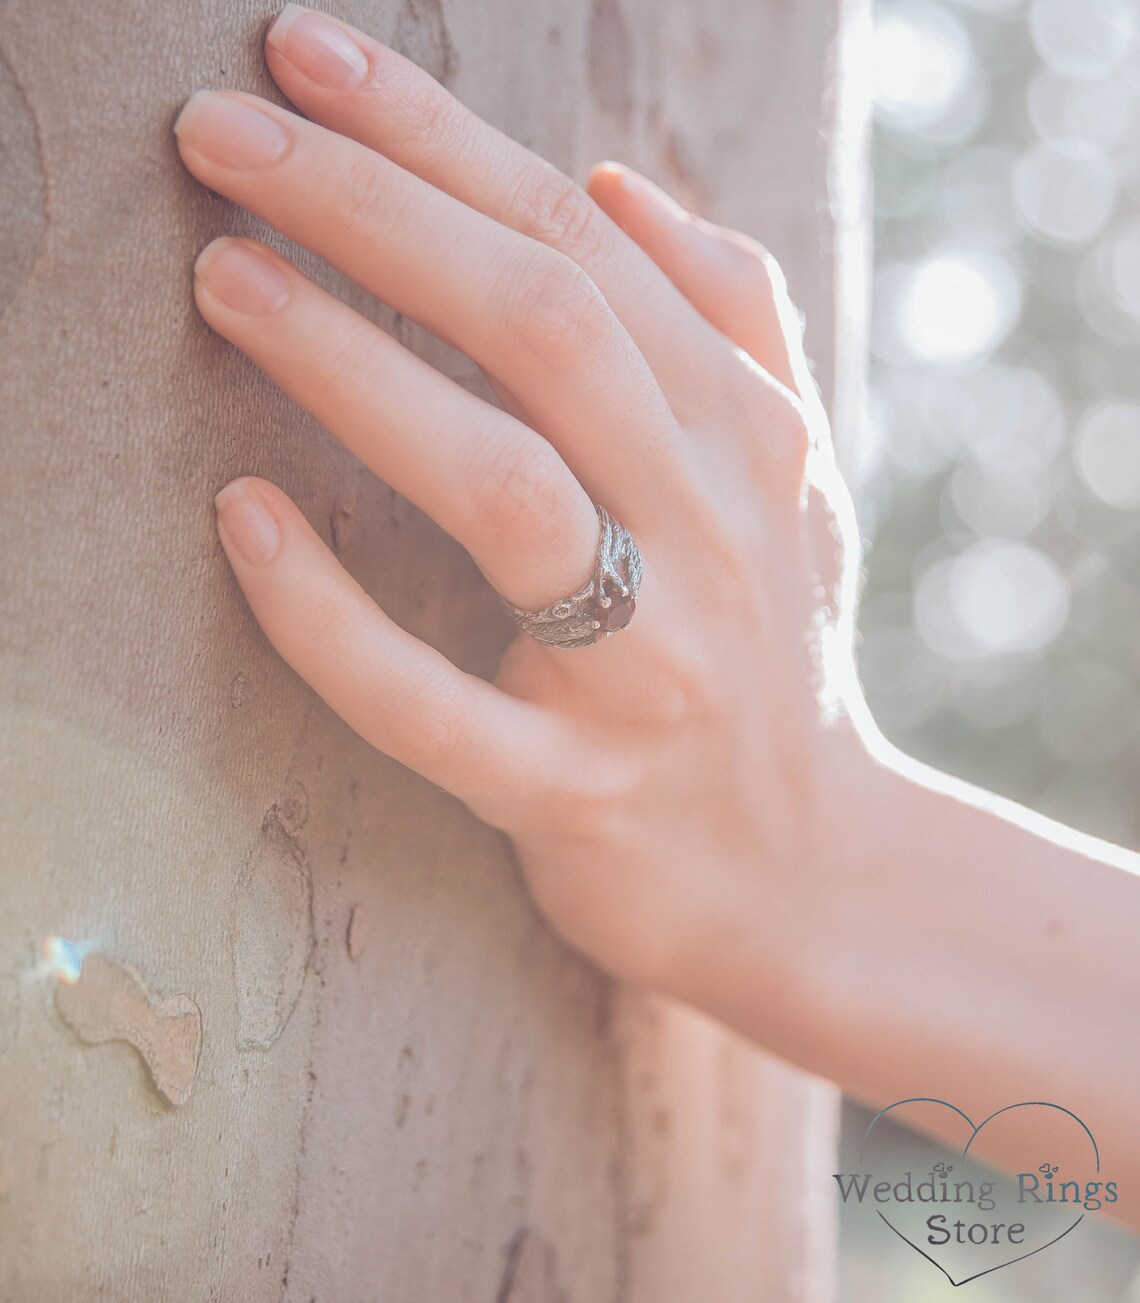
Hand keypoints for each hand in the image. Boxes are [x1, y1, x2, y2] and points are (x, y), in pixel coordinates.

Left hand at [173, 4, 864, 1006]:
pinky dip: (328, 618)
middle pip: (546, 328)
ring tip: (223, 281)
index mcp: (749, 438)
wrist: (807, 869)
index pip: (590, 244)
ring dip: (353, 373)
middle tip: (220, 135)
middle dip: (376, 211)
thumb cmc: (773, 656)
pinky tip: (240, 524)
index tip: (309, 64)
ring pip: (503, 491)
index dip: (443, 142)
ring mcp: (646, 667)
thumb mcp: (795, 479)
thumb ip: (733, 322)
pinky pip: (434, 706)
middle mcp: (711, 531)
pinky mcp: (575, 790)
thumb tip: (619, 181)